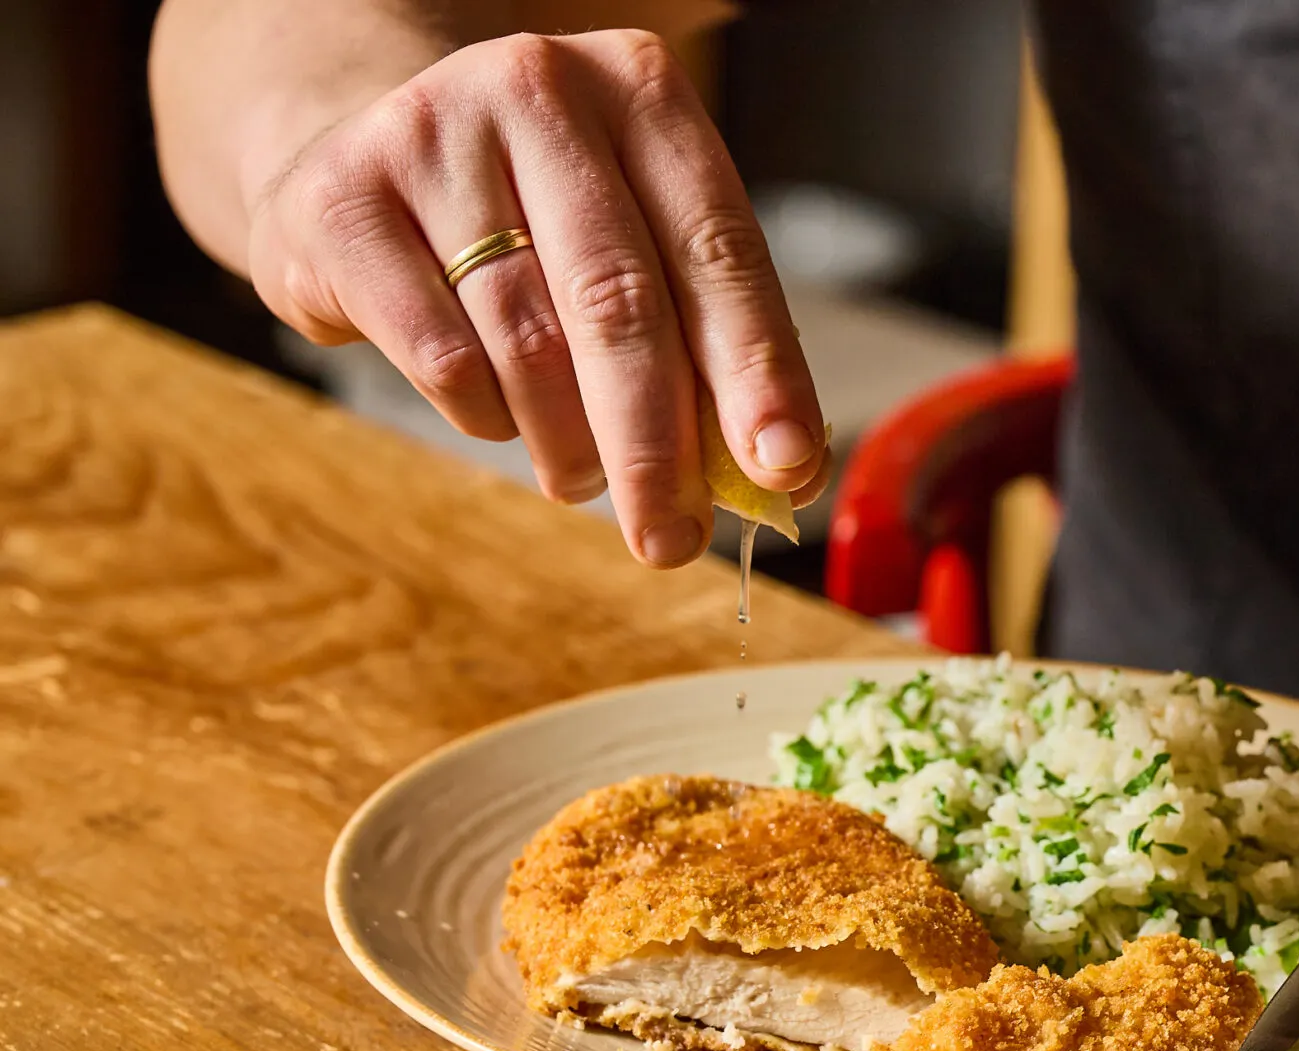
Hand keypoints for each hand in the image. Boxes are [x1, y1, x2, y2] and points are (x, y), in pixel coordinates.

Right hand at [245, 29, 824, 566]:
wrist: (366, 162)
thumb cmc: (537, 222)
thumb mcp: (635, 240)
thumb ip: (708, 338)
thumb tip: (783, 471)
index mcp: (640, 91)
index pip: (719, 250)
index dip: (759, 369)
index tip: (784, 467)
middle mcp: (539, 90)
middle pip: (618, 302)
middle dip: (658, 444)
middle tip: (673, 538)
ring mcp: (430, 134)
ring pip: (528, 340)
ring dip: (571, 445)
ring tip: (585, 478)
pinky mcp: (341, 200)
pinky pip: (441, 355)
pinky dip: (485, 416)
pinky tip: (499, 416)